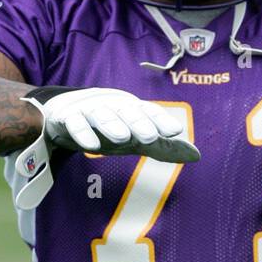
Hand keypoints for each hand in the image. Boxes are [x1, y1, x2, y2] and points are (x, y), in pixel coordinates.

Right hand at [14, 86, 199, 208]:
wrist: (64, 114)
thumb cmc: (107, 127)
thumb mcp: (135, 138)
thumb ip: (163, 147)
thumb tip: (197, 156)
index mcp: (131, 109)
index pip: (149, 113)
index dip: (161, 121)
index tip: (175, 131)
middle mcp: (112, 105)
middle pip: (127, 112)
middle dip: (138, 122)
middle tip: (149, 136)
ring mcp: (89, 109)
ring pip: (101, 115)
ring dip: (112, 125)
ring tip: (122, 138)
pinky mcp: (67, 117)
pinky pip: (75, 123)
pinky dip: (82, 133)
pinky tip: (90, 145)